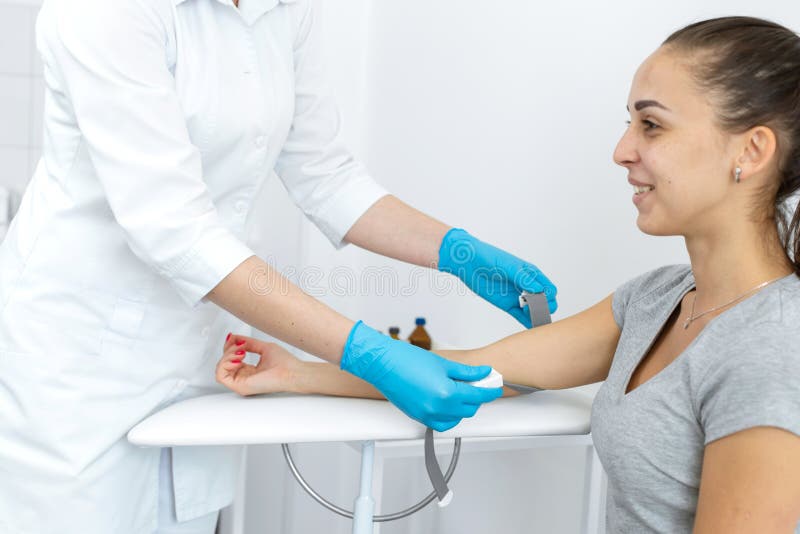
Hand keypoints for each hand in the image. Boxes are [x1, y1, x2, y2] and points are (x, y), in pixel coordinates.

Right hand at [215, 333, 300, 395]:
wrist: (293, 372)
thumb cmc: (285, 363)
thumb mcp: (262, 347)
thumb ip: (247, 343)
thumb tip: (233, 337)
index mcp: (249, 371)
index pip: (229, 360)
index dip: (229, 347)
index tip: (235, 338)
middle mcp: (244, 378)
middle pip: (223, 363)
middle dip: (228, 350)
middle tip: (241, 346)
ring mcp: (241, 383)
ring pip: (220, 369)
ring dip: (227, 356)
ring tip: (241, 352)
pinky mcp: (240, 387)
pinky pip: (220, 376)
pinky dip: (225, 364)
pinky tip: (238, 359)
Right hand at [340, 321, 502, 431]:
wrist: (383, 364)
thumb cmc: (407, 360)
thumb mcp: (444, 363)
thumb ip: (467, 372)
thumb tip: (483, 373)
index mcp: (447, 393)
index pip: (477, 396)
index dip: (490, 391)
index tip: (495, 387)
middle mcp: (438, 408)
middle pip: (469, 409)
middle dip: (477, 398)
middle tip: (479, 385)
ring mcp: (427, 415)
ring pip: (456, 418)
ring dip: (463, 408)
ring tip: (462, 392)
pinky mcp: (418, 416)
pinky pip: (441, 423)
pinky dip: (449, 416)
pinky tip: (448, 403)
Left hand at [438, 228, 557, 326]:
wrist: (469, 262)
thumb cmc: (489, 258)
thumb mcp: (508, 266)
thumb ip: (524, 278)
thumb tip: (539, 290)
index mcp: (532, 274)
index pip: (550, 289)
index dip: (549, 297)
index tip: (538, 299)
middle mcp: (527, 286)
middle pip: (546, 302)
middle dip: (544, 308)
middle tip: (530, 308)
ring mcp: (517, 296)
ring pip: (534, 311)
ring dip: (536, 316)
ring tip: (527, 315)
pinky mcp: (507, 305)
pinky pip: (520, 316)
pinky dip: (527, 322)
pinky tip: (529, 327)